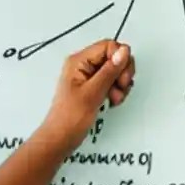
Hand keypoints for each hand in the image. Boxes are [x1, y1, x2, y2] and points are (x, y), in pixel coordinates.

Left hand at [36, 39, 135, 154]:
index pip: (108, 46)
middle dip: (122, 73)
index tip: (121, 76)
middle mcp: (83, 66)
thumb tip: (123, 52)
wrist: (62, 137)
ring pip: (115, 70)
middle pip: (114, 57)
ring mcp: (88, 77)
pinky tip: (112, 100)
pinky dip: (117, 91)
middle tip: (119, 86)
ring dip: (120, 84)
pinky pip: (112, 82)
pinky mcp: (93, 87)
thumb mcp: (93, 92)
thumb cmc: (69, 118)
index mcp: (78, 61)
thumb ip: (109, 71)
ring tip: (114, 96)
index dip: (120, 60)